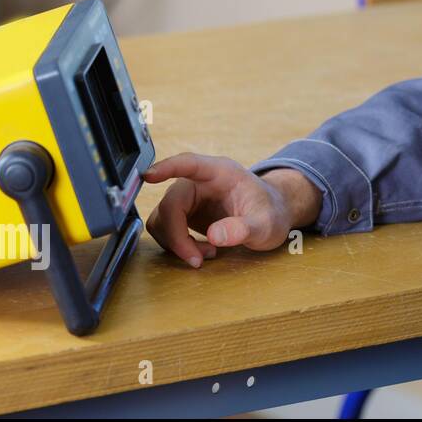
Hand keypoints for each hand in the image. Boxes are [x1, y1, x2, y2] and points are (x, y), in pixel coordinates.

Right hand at [142, 153, 319, 266]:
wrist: (273, 216)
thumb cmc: (271, 212)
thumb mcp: (266, 224)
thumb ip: (243, 228)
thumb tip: (214, 236)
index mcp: (220, 173)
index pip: (188, 163)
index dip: (167, 167)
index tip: (148, 175)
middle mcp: (200, 182)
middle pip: (171, 203)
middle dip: (177, 235)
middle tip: (197, 258)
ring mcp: (191, 197)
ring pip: (163, 218)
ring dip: (176, 242)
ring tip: (206, 254)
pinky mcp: (186, 214)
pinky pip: (167, 229)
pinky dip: (178, 244)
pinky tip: (202, 251)